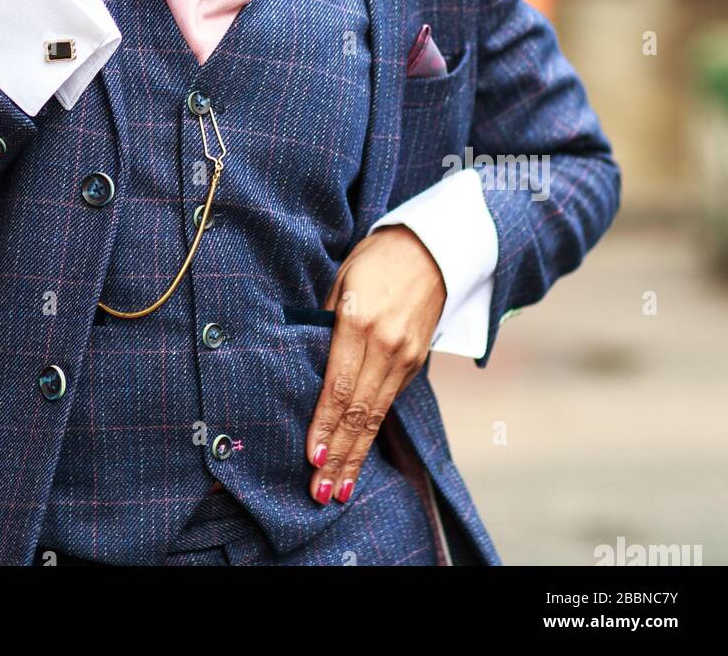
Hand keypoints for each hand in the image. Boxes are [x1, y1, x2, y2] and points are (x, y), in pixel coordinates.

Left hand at [305, 225, 446, 505]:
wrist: (433, 248)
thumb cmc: (375, 258)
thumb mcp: (341, 278)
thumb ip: (325, 321)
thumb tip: (306, 362)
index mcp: (361, 322)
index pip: (339, 385)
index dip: (324, 424)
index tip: (311, 456)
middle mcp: (387, 345)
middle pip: (359, 411)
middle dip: (339, 455)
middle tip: (319, 492)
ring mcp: (407, 356)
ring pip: (376, 415)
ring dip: (357, 456)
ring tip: (338, 489)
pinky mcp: (418, 361)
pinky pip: (389, 403)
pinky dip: (374, 434)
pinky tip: (361, 455)